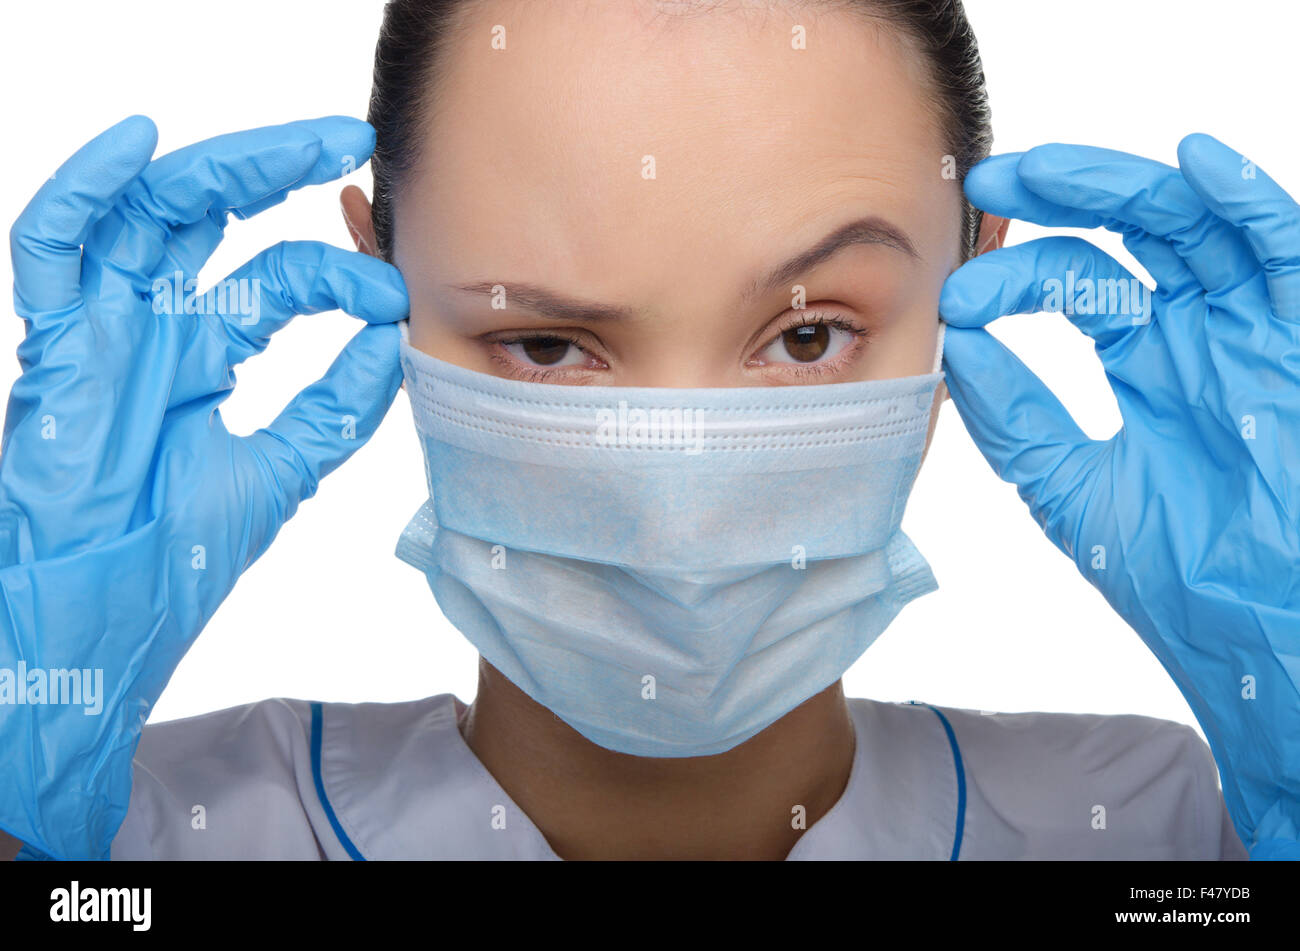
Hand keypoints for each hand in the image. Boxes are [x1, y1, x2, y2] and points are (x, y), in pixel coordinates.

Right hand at [0, 115, 407, 858]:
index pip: (278, 276)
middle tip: (350, 143)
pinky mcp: (57, 346)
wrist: (107, 614)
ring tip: (298, 144)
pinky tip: (137, 144)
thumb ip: (335, 408)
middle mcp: (158, 325)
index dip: (338, 267)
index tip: (392, 285)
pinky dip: (83, 191)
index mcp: (208, 352)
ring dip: (221, 167)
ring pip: (151, 213)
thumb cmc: (175, 552)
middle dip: (279, 168)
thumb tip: (391, 344)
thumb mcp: (282, 468)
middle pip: (215, 216)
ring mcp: (107, 328)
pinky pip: (52, 248)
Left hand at [939, 135, 1299, 859]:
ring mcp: (1256, 330)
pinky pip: (1284, 253)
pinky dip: (1247, 203)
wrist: (1268, 638)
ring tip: (1042, 170)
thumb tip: (959, 343)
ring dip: (1120, 186)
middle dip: (1060, 197)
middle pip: (1131, 233)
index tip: (956, 296)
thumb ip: (1017, 419)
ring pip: (1193, 225)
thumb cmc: (1186, 577)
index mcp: (1148, 364)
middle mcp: (1202, 333)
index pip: (1078, 285)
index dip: (1016, 276)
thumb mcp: (1074, 489)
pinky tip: (1195, 164)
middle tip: (988, 180)